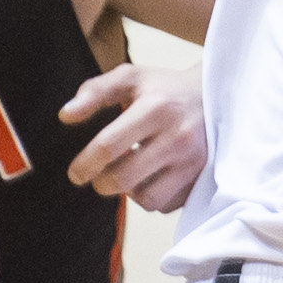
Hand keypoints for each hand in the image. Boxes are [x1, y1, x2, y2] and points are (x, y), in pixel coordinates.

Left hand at [62, 61, 208, 210]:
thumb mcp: (130, 77)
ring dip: (129, 191)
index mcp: (156, 108)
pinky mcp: (202, 180)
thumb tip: (65, 115)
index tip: (76, 173)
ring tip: (129, 173)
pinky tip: (151, 177)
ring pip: (146, 199)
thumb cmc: (164, 88)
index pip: (109, 146)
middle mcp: (178, 138)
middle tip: (99, 175)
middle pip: (123, 179)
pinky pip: (165, 205)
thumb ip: (94, 91)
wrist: (217, 97)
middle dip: (102, 183)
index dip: (85, 164)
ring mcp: (193, 162)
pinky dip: (152, 196)